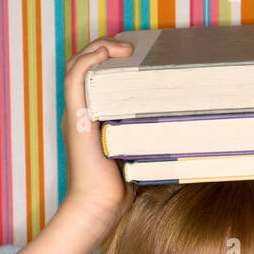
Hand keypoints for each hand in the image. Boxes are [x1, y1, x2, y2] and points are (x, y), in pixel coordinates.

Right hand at [61, 36, 136, 231]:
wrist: (99, 207)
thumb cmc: (117, 188)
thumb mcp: (136, 150)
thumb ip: (145, 131)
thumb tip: (177, 120)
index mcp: (91, 116)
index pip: (95, 74)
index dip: (111, 57)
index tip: (139, 55)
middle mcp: (80, 110)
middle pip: (86, 63)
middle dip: (107, 46)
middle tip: (134, 48)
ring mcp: (75, 113)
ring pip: (78, 64)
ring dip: (101, 47)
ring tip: (125, 48)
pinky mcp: (75, 118)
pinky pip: (75, 77)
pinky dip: (90, 59)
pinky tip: (108, 54)